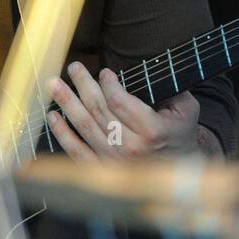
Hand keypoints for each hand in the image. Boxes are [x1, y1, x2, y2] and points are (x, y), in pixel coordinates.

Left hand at [45, 61, 200, 160]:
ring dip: (67, 103)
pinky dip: (62, 134)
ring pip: (85, 127)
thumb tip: (144, 68)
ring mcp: (115, 161)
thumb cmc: (180, 134)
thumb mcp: (186, 109)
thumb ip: (170, 88)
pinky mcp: (104, 170)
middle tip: (74, 67)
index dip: (108, 83)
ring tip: (54, 85)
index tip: (104, 72)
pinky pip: (77, 151)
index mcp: (152, 131)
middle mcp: (131, 148)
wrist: (180, 170)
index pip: (120, 101)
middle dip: (83, 85)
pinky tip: (53, 117)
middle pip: (99, 110)